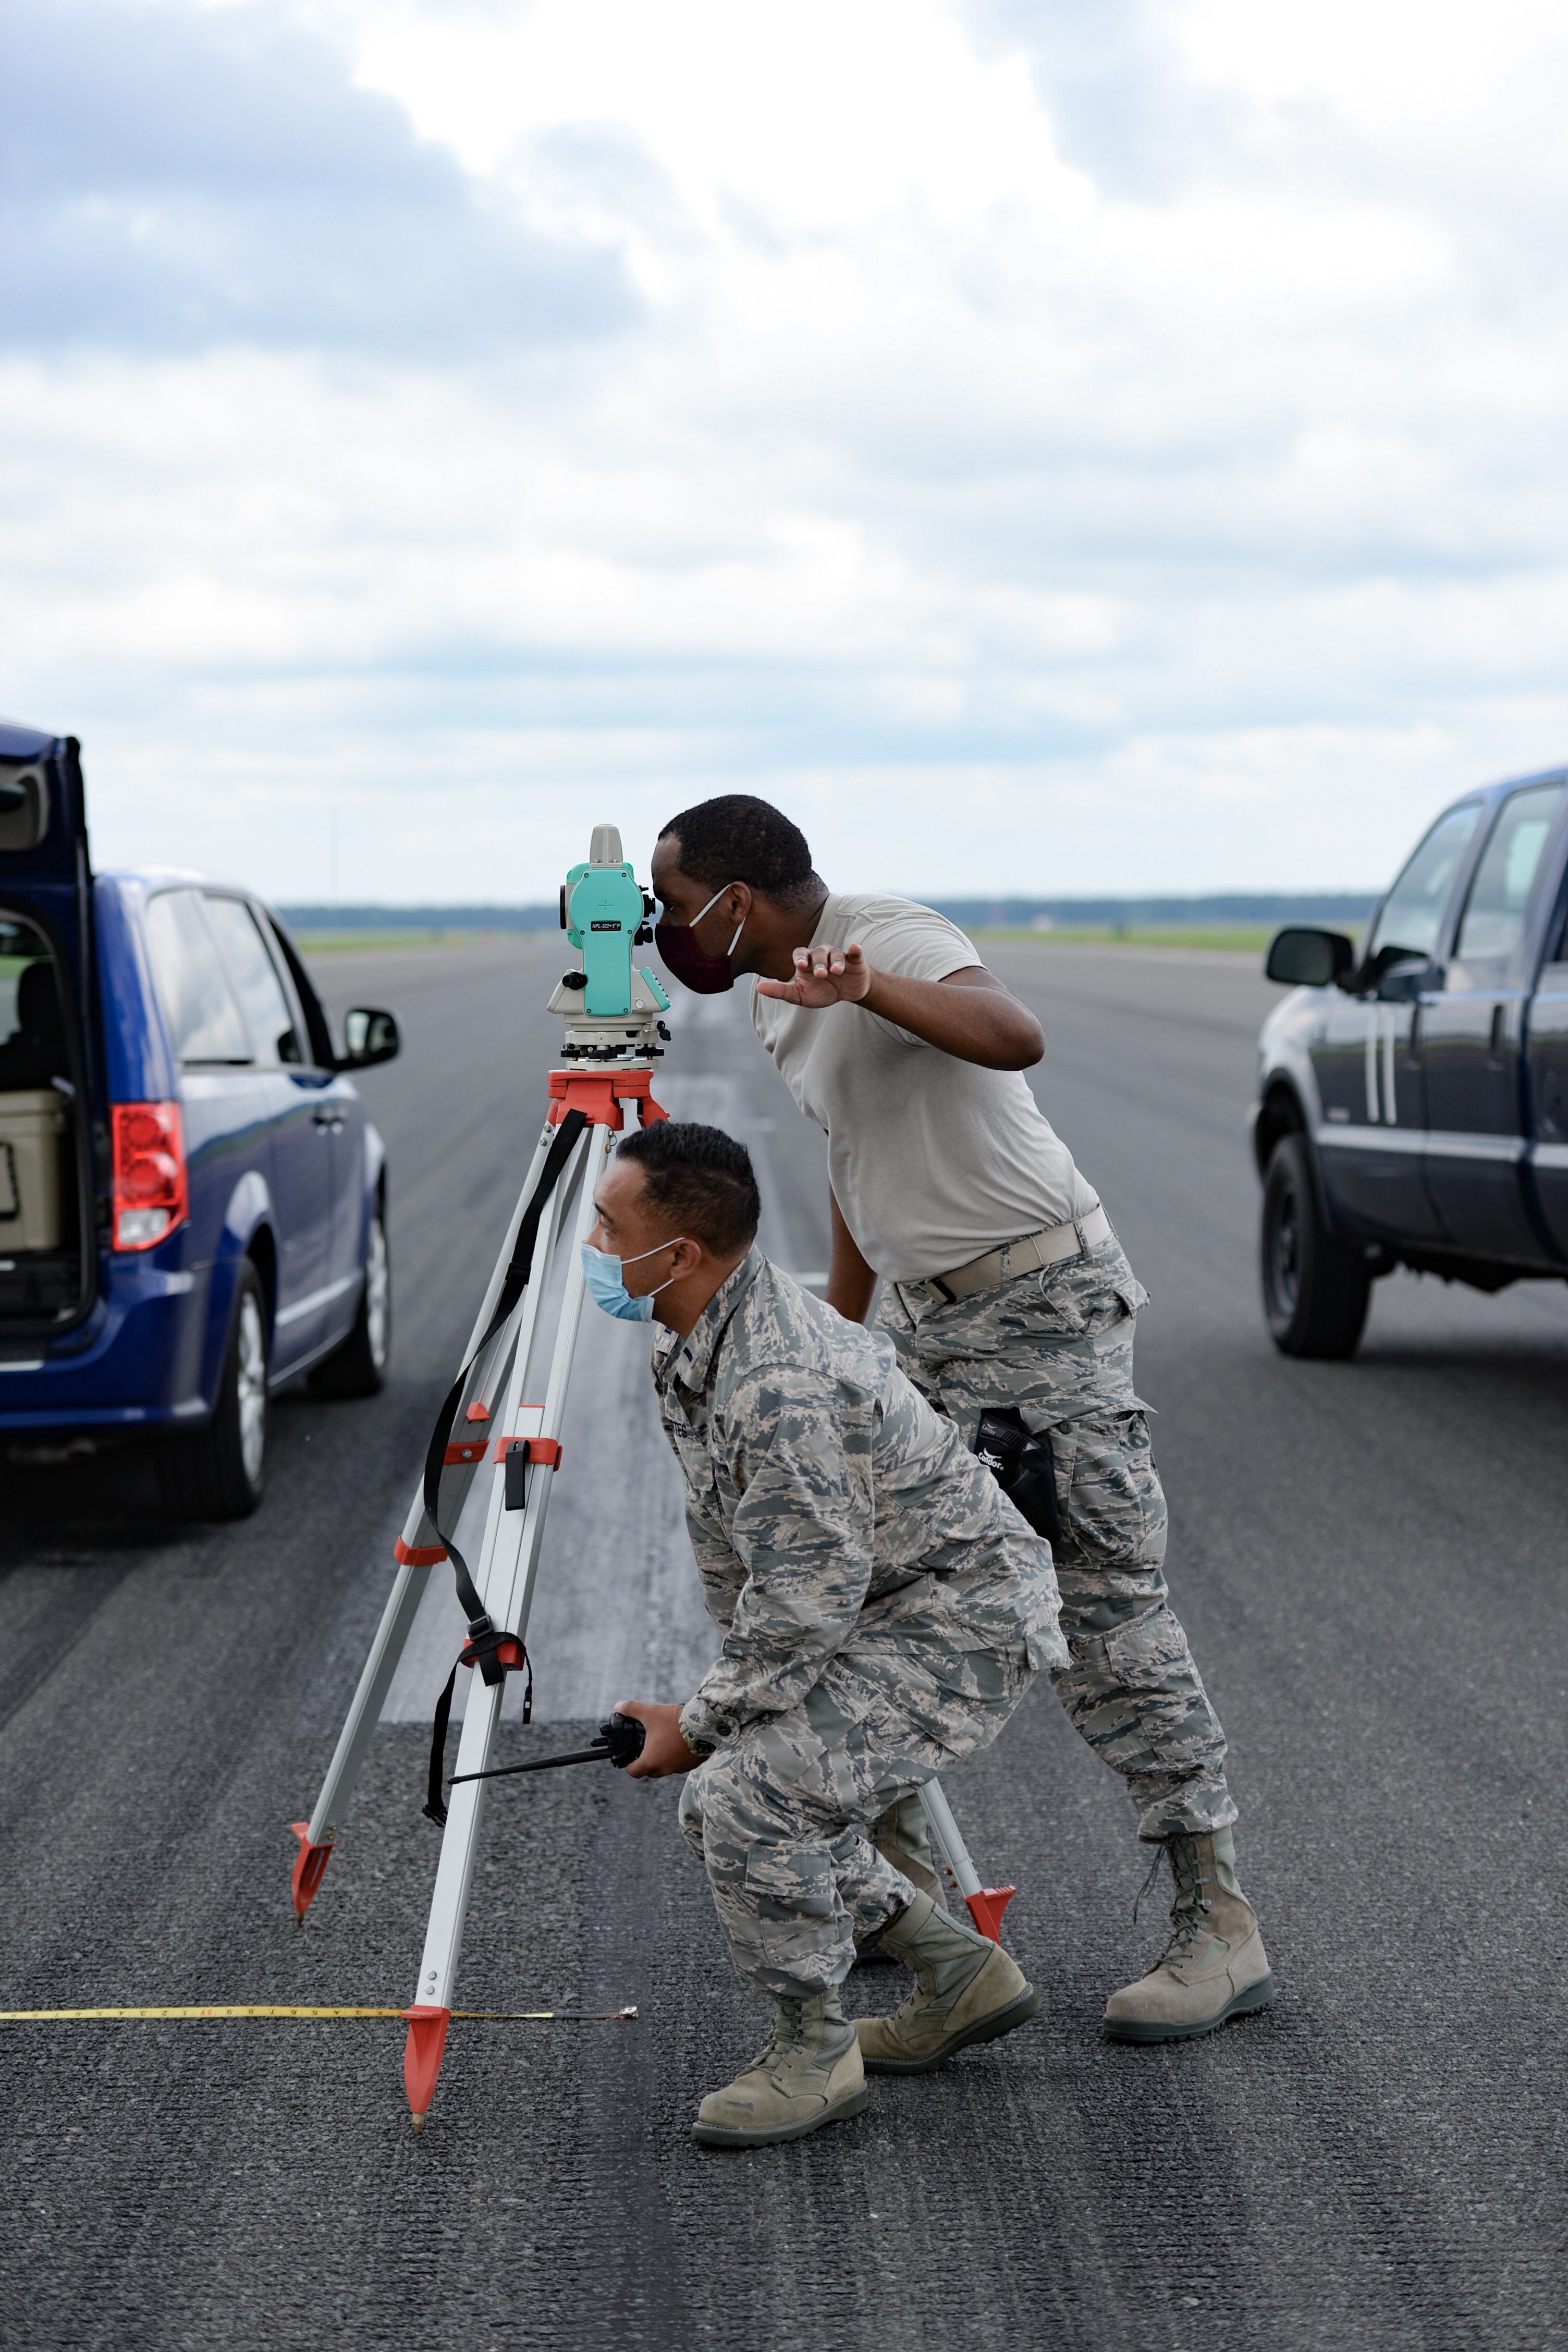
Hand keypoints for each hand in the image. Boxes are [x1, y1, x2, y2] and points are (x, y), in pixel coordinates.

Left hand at [616, 1699, 700, 1778]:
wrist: (703, 1724)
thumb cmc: (675, 1721)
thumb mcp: (650, 1713)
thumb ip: (632, 1709)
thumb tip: (618, 1705)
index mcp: (652, 1760)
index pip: (634, 1772)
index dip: (629, 1765)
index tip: (630, 1758)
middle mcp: (665, 1768)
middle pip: (650, 1771)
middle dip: (646, 1761)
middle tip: (647, 1747)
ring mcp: (680, 1768)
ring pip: (666, 1768)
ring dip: (663, 1759)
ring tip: (665, 1742)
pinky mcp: (692, 1765)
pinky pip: (680, 1764)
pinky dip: (677, 1757)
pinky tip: (679, 1744)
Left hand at [755, 942, 871, 1008]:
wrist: (847, 994)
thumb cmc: (822, 992)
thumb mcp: (800, 995)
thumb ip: (780, 991)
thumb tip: (758, 988)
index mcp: (807, 961)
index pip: (800, 953)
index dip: (800, 957)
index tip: (800, 965)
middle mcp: (822, 955)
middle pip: (818, 953)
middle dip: (819, 963)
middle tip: (821, 974)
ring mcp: (838, 956)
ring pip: (835, 953)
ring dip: (835, 961)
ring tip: (835, 971)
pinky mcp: (855, 959)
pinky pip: (855, 951)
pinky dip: (855, 949)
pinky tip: (855, 948)